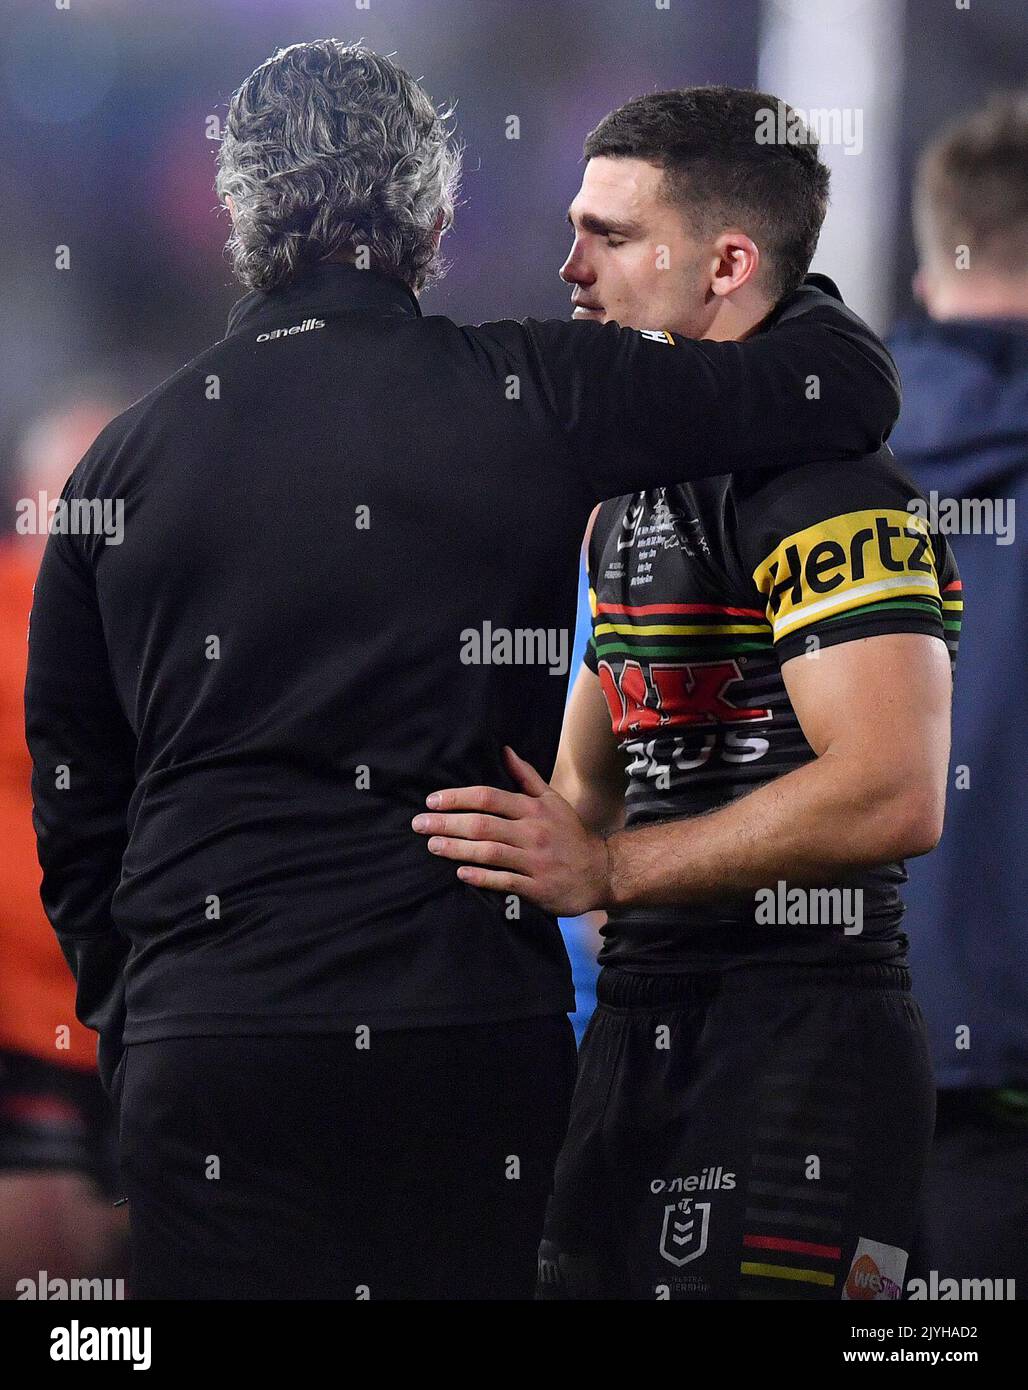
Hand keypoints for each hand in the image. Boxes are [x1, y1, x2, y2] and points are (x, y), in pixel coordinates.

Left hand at [411, 746, 611, 915]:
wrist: (601, 871)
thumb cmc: (569, 833)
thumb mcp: (552, 800)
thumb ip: (526, 777)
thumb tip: (504, 750)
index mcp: (533, 809)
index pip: (489, 797)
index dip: (457, 798)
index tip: (432, 801)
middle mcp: (533, 832)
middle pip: (483, 825)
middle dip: (447, 823)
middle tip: (419, 824)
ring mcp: (535, 861)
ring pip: (489, 852)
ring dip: (457, 849)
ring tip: (432, 845)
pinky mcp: (537, 888)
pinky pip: (504, 881)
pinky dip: (481, 877)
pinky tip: (460, 873)